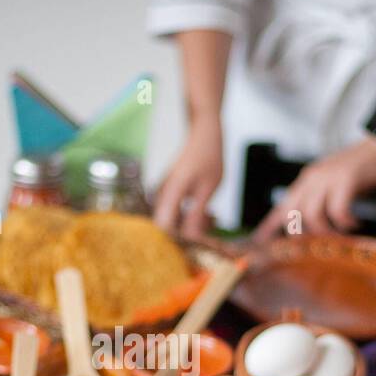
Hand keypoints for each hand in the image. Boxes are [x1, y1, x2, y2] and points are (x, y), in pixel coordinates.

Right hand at [154, 116, 222, 238]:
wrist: (204, 133)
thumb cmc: (208, 155)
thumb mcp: (209, 187)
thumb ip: (197, 213)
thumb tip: (191, 236)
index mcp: (171, 191)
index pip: (165, 226)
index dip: (179, 239)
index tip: (199, 242)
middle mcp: (163, 193)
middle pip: (168, 225)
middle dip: (188, 233)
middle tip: (210, 227)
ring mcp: (165, 193)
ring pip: (173, 219)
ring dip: (192, 224)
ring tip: (212, 217)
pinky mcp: (170, 192)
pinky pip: (176, 211)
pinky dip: (191, 215)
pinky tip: (207, 212)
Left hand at [252, 136, 375, 241]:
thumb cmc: (360, 169)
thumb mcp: (332, 185)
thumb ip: (318, 201)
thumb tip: (308, 227)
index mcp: (306, 180)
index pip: (282, 206)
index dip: (270, 226)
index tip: (261, 242)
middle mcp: (312, 178)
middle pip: (292, 213)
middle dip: (302, 235)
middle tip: (318, 245)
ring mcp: (328, 177)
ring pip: (312, 214)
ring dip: (326, 231)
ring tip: (340, 234)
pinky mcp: (346, 179)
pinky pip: (338, 209)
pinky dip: (345, 222)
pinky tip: (354, 223)